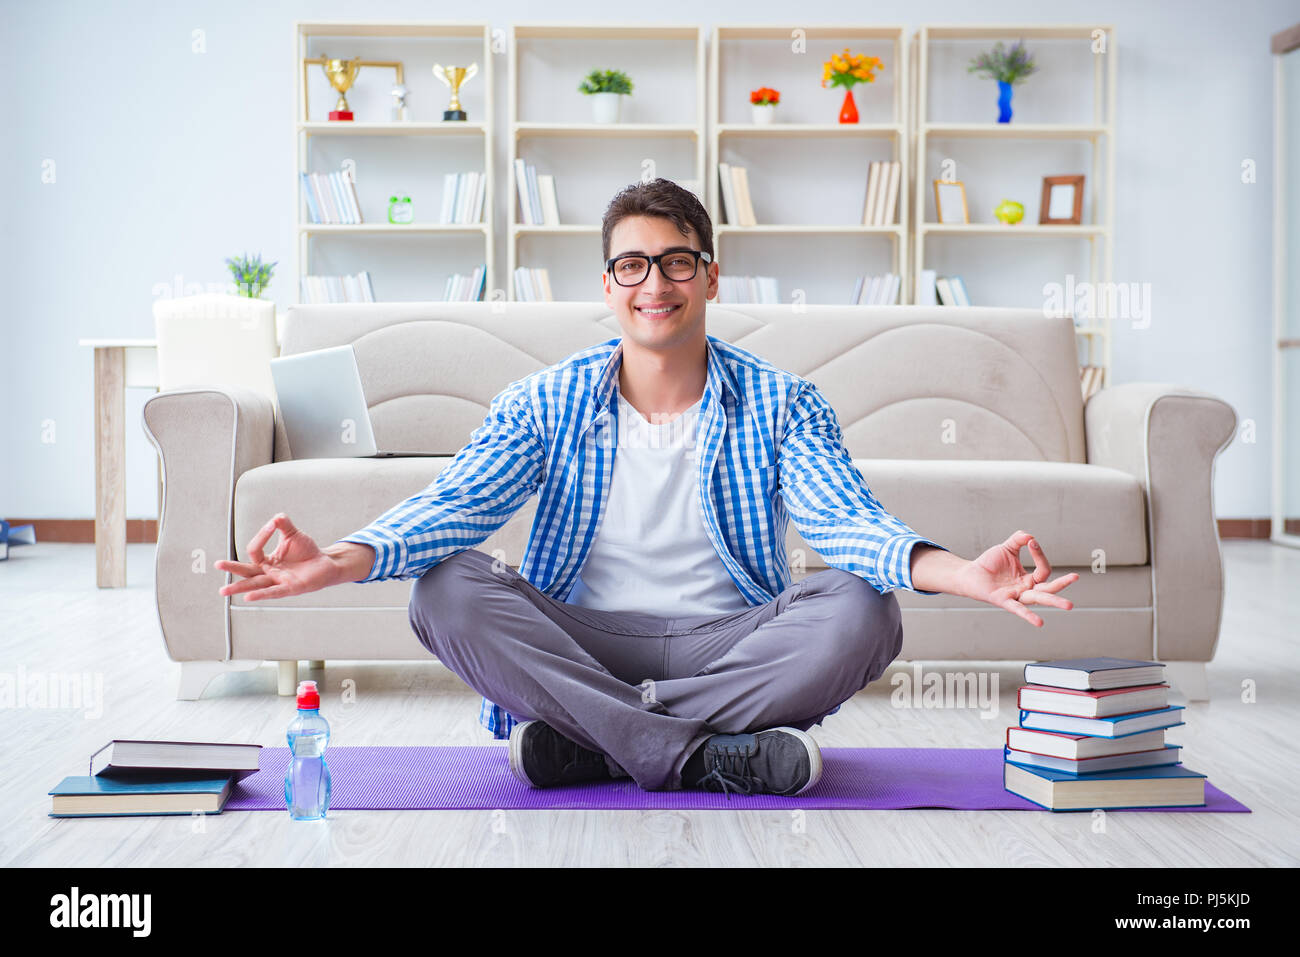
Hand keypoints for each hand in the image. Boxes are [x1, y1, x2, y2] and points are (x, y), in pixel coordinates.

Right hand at [214, 513, 341, 601]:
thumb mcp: (293, 535)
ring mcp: (278, 581)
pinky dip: (261, 594)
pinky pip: (274, 592)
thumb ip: (283, 525)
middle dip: (232, 568)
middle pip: (247, 571)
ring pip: (256, 584)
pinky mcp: (290, 588)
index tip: (273, 524)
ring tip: (224, 591)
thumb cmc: (307, 552)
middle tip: (217, 564)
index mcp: (267, 561)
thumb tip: (276, 517)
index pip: (255, 550)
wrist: (325, 563)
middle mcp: (269, 572)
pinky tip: (248, 598)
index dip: (262, 535)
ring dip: (241, 587)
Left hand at [950, 530, 1077, 627]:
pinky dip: (1028, 615)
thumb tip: (1030, 537)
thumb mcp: (1007, 548)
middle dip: (1062, 584)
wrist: (970, 573)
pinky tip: (1039, 622)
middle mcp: (1026, 589)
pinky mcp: (1004, 601)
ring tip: (1068, 605)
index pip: (1043, 570)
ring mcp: (1016, 596)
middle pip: (1048, 588)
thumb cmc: (989, 564)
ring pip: (1038, 599)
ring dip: (1052, 601)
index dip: (1039, 555)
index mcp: (1029, 578)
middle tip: (1076, 577)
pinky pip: (1018, 609)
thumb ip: (1018, 540)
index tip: (1031, 543)